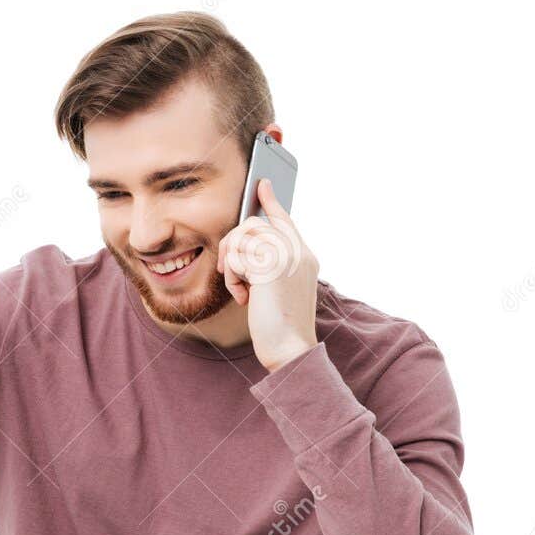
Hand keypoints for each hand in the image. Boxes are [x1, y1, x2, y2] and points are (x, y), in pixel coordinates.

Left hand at [218, 177, 319, 371]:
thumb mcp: (279, 291)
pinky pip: (236, 257)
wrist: (291, 349)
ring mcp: (286, 257)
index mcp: (305, 257)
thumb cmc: (281, 326)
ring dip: (231, 263)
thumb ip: (270, 267)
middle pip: (253, 224)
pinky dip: (231, 278)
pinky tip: (243, 298)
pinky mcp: (270, 267)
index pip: (285, 220)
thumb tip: (245, 250)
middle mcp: (298, 253)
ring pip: (242, 236)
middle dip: (232, 244)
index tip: (262, 185)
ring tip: (240, 288)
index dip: (271, 201)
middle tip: (229, 270)